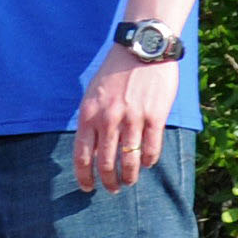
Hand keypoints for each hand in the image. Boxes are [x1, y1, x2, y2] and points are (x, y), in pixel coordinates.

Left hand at [73, 46, 181, 193]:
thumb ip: (91, 121)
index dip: (84, 177)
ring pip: (129, 161)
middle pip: (106, 164)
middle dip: (108, 182)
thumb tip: (91, 150)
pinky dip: (149, 161)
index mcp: (89, 116)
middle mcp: (108, 120)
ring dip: (129, 177)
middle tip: (112, 189)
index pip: (82, 156)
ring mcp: (132, 119)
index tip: (88, 187)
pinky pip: (151, 148)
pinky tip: (148, 164)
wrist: (142, 49)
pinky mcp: (155, 116)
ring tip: (130, 182)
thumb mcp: (92, 95)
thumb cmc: (114, 72)